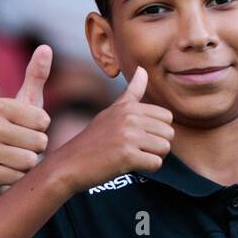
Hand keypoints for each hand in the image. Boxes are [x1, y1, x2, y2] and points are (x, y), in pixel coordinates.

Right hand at [0, 45, 52, 207]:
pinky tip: (8, 174)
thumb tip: (45, 47)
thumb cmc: (19, 133)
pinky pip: (17, 177)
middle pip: (39, 141)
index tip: (29, 129)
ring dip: (29, 166)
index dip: (43, 129)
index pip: (43, 121)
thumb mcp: (31, 104)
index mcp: (0, 106)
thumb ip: (37, 77)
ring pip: (29, 160)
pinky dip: (18, 179)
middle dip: (37, 149)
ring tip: (16, 161)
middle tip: (23, 148)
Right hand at [50, 66, 174, 193]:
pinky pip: (156, 163)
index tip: (136, 136)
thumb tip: (143, 69)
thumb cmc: (93, 141)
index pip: (167, 117)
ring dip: (151, 157)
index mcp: (129, 106)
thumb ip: (131, 93)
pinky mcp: (127, 155)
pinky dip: (146, 168)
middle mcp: (130, 117)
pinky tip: (127, 165)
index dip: (156, 131)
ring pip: (165, 148)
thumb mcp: (111, 112)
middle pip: (169, 133)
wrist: (69, 165)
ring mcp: (128, 136)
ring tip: (130, 156)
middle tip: (134, 149)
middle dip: (156, 145)